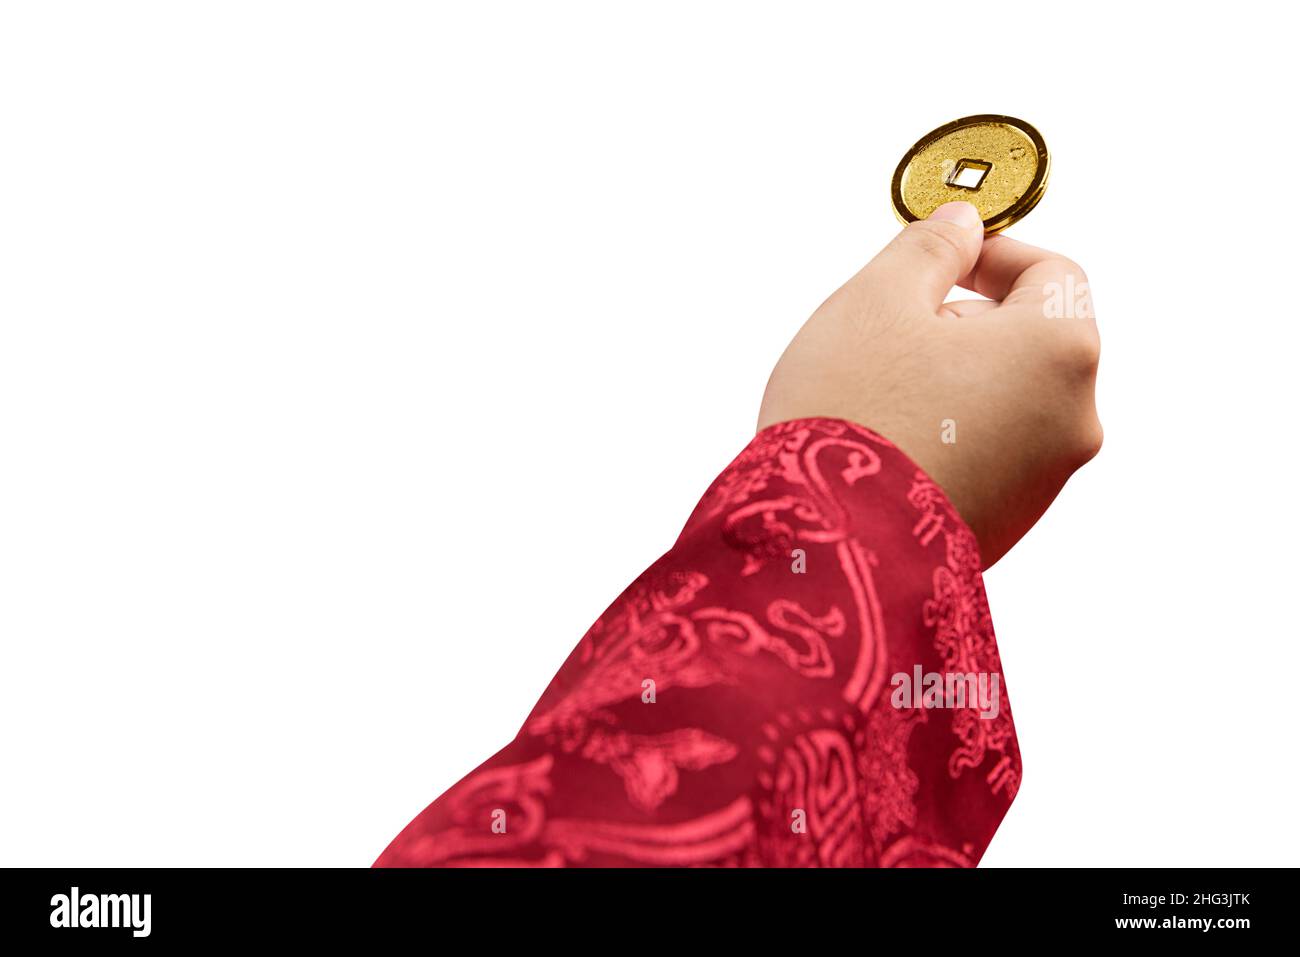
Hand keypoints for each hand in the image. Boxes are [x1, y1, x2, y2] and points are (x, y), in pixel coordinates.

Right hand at [758, 201, 1100, 567]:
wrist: (825, 545)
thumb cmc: (853, 410)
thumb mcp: (878, 298)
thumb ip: (931, 245)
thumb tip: (963, 222)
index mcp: (1060, 349)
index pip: (1052, 273)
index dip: (993, 254)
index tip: (941, 260)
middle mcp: (1074, 419)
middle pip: (1032, 340)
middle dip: (968, 323)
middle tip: (893, 331)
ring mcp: (1045, 482)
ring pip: (1008, 401)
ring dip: (956, 381)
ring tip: (881, 395)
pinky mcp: (1009, 524)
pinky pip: (988, 456)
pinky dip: (949, 436)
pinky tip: (887, 445)